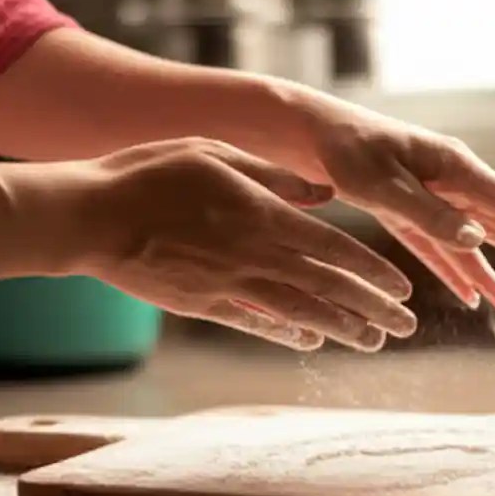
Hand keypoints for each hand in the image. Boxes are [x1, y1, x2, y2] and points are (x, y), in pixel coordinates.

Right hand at [54, 137, 416, 351]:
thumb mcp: (216, 153)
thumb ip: (275, 177)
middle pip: (326, 287)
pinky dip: (285, 332)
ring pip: (299, 312)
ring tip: (373, 342)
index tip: (402, 290)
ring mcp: (228, 284)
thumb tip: (325, 193)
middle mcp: (254, 255)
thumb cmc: (150, 173)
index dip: (372, 272)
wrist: (89, 216)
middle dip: (371, 309)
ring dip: (339, 328)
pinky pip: (254, 322)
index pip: (334, 249)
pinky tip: (309, 341)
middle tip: (405, 328)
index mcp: (263, 215)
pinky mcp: (202, 303)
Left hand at [285, 94, 494, 313]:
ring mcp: (431, 198)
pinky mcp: (408, 214)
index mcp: (453, 166)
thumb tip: (478, 238)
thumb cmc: (346, 151)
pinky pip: (439, 249)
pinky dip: (455, 272)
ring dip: (494, 273)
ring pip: (472, 242)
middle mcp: (449, 181)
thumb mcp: (384, 185)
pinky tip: (470, 296)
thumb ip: (430, 214)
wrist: (310, 136)